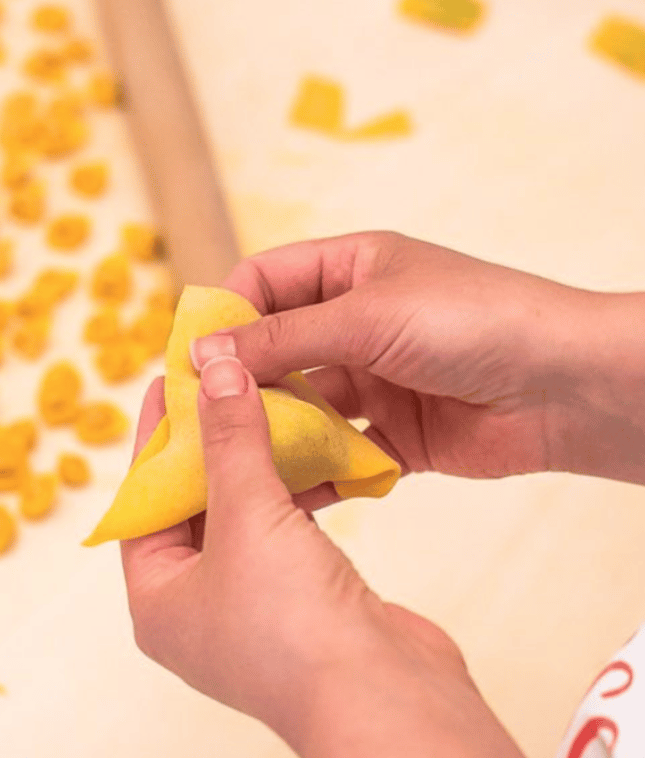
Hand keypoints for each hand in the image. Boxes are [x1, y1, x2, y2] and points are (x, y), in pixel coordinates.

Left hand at [121, 364, 550, 757]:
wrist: (385, 698)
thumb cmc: (291, 624)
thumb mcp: (247, 517)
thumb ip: (231, 442)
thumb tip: (217, 370)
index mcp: (158, 600)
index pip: (143, 501)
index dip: (155, 439)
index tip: (169, 383)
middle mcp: (198, 607)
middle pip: (191, 505)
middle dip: (204, 444)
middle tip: (214, 383)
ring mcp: (253, 606)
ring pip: (241, 514)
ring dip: (250, 461)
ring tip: (256, 399)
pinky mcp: (302, 599)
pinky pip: (283, 527)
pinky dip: (288, 488)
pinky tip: (299, 446)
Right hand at [190, 230, 644, 484]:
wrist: (565, 386)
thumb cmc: (472, 321)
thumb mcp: (366, 316)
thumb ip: (282, 338)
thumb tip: (204, 350)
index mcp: (351, 269)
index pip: (265, 281)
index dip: (226, 313)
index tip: (191, 354)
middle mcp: (357, 322)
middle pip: (277, 348)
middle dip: (241, 380)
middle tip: (200, 417)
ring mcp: (376, 378)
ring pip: (304, 404)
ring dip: (274, 428)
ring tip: (234, 458)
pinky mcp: (395, 432)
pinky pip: (341, 450)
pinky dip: (315, 468)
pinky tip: (285, 488)